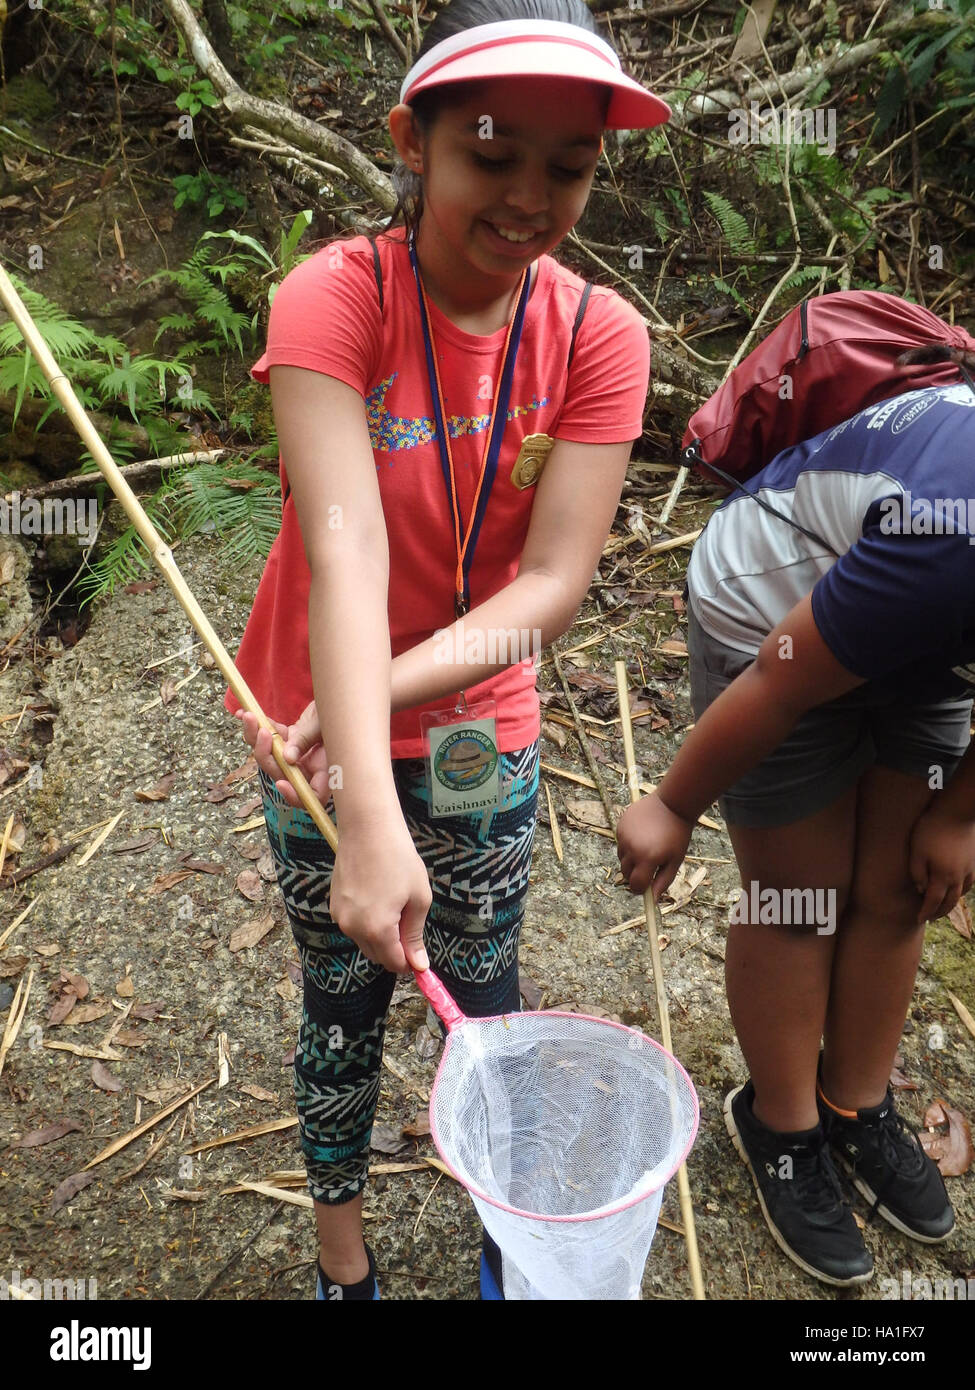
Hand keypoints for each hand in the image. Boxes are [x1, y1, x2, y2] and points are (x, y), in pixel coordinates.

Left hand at [234, 701, 330, 803]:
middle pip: (281, 773)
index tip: (281, 783)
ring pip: (270, 755)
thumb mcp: (324, 725)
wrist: (335, 696)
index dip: (294, 795)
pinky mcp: (287, 740)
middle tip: (261, 732)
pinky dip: (256, 726)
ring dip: (255, 737)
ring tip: (249, 716)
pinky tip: (243, 713)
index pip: (311, 795)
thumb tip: (287, 758)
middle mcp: (308, 766)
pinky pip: (269, 738)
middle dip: (265, 754)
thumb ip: (306, 741)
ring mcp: (296, 753)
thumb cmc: (339, 711)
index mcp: (325, 769)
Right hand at [329, 816, 431, 973]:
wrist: (368, 828)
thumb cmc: (399, 859)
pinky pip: (353, 926)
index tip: (421, 958)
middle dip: (395, 951)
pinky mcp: (334, 905)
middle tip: (411, 929)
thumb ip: (415, 934)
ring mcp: (340, 917)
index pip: (394, 962)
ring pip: (364, 942)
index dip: (409, 963)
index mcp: (377, 929)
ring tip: (396, 908)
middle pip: (377, 956)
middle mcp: (353, 928)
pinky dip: (367, 923)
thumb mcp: (418, 897)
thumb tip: (419, 964)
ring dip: (380, 937)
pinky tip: (379, 900)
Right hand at [616, 795, 692, 900]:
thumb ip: (663, 881)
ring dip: (632, 858)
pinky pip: (621, 843)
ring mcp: (624, 836)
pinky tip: (642, 834)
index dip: (641, 889)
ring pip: (622, 858)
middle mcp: (632, 848)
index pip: (636, 885)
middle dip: (636, 874)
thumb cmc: (677, 834)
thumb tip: (653, 900)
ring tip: (648, 846)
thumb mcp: (675, 860)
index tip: (646, 887)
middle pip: (626, 873)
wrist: (671, 804)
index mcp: (647, 859)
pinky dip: (629, 844)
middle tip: (650, 865)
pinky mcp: (620, 826)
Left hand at [908, 804, 974, 924]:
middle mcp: (958, 877)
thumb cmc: (932, 830)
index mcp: (942, 876)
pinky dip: (961, 891)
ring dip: (951, 903)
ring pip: (960, 894)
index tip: (918, 919)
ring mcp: (969, 870)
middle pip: (949, 902)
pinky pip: (969, 884)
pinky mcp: (974, 861)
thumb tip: (920, 889)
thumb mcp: (916, 851)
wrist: (957, 813)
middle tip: (930, 918)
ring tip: (942, 907)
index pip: (933, 901)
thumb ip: (917, 873)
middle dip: (939, 912)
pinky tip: (957, 890)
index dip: (925, 912)